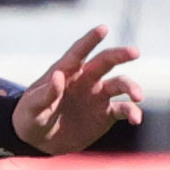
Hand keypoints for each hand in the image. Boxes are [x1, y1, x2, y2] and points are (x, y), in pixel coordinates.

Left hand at [14, 25, 144, 155]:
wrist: (40, 140)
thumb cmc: (31, 117)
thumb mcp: (33, 106)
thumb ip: (46, 92)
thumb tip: (59, 76)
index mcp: (67, 71)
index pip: (79, 52)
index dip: (90, 40)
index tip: (102, 29)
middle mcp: (87, 79)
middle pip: (106, 61)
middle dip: (121, 55)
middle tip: (134, 53)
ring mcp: (98, 96)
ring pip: (120, 84)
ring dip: (131, 87)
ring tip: (138, 97)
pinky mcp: (106, 114)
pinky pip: (123, 109)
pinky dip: (132, 112)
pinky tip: (136, 119)